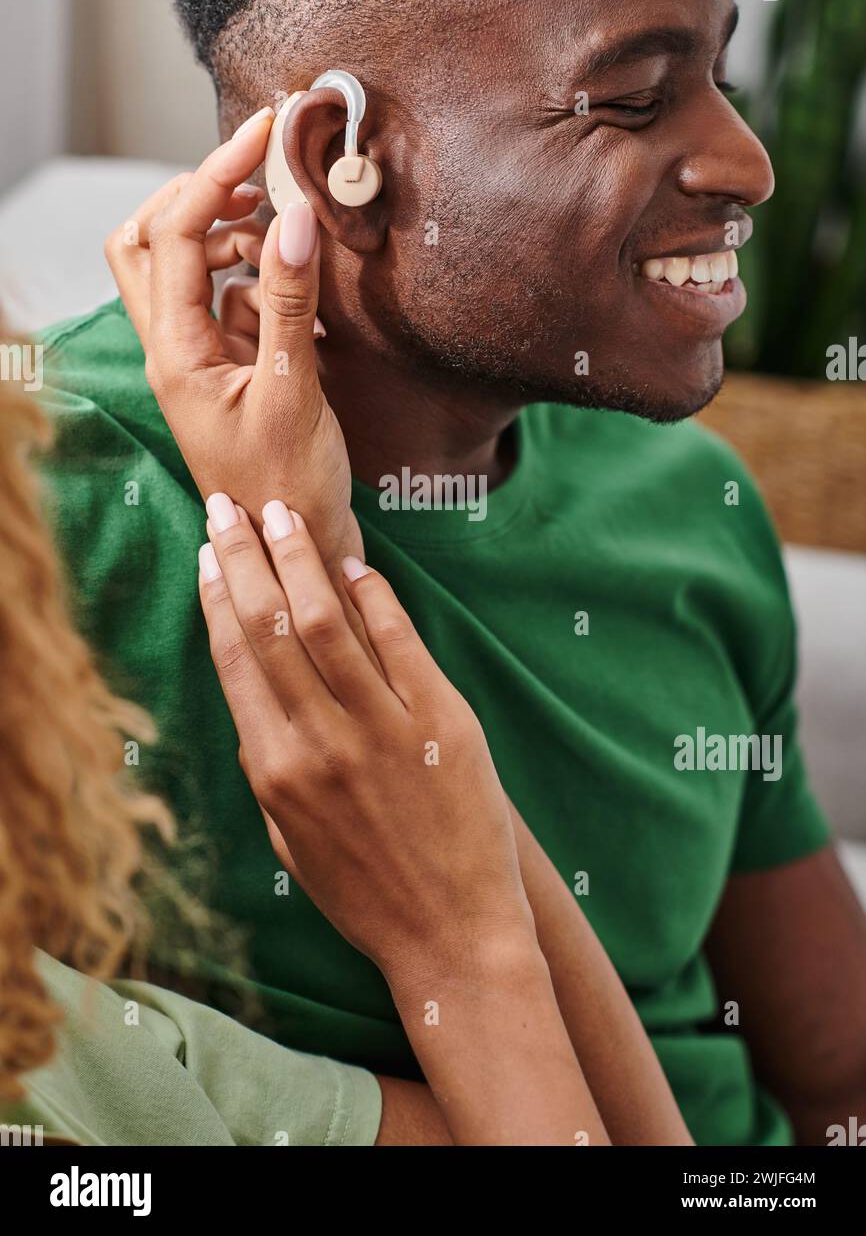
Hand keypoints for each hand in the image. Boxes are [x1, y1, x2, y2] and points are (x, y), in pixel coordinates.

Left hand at [105, 107, 361, 572]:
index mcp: (175, 354)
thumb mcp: (294, 390)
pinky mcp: (230, 368)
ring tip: (290, 237)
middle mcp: (174, 349)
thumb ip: (288, 300)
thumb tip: (294, 215)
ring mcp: (200, 358)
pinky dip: (262, 280)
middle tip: (256, 179)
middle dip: (196, 197)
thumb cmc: (288, 487)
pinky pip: (231, 301)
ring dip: (234, 238)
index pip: (175, 237)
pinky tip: (305, 297)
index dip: (217, 175)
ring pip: (189, 269)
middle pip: (146, 244)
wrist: (296, 546)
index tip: (265, 134)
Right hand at [196, 494, 534, 979]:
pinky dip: (373, 595)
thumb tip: (254, 708)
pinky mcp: (441, 717)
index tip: (206, 555)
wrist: (454, 933)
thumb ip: (266, 771)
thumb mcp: (292, 842)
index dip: (217, 598)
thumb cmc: (366, 894)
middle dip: (243, 557)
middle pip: (270, 624)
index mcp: (275, 770)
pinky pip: (399, 638)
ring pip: (326, 619)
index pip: (236, 659)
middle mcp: (320, 740)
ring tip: (282, 514)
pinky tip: (353, 565)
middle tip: (229, 507)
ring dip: (299, 558)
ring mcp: (383, 725)